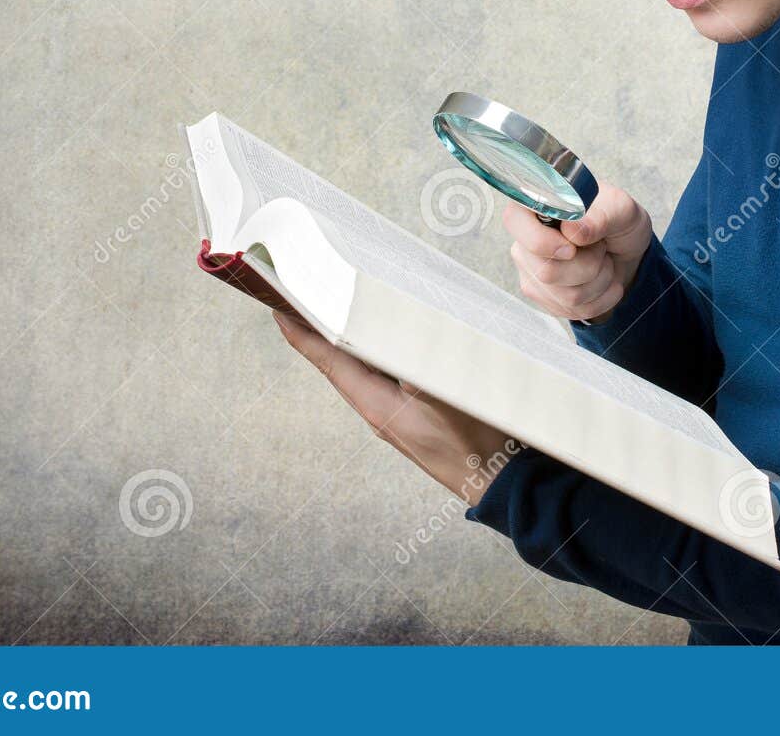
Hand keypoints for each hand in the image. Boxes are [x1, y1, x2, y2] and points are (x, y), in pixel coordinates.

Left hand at [273, 312, 519, 500]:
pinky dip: (380, 349)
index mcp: (378, 407)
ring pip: (365, 367)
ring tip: (339, 308)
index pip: (331, 362)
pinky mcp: (418, 411)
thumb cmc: (476, 447)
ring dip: (351, 338)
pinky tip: (390, 338)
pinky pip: (388, 373)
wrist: (501, 482)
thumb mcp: (449, 404)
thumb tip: (399, 342)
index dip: (303, 335)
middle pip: (342, 361)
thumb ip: (422, 374)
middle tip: (304, 295)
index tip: (278, 307)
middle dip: (322, 328)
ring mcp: (399, 412)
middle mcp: (381, 409)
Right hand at [504, 185, 651, 323]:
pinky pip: (573, 310)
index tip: (573, 247)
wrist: (626, 248)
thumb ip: (600, 216)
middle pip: (547, 271)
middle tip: (601, 247)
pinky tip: (605, 280)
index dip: (543, 241)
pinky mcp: (545, 297)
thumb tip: (574, 231)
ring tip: (604, 261)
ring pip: (566, 296)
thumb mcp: (620, 208)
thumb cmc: (617, 220)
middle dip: (589, 265)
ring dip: (600, 281)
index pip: (514, 221)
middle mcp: (525, 240)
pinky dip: (601, 298)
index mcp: (536, 205)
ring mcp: (531, 272)